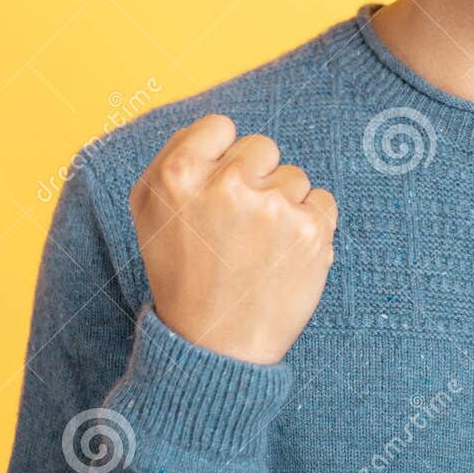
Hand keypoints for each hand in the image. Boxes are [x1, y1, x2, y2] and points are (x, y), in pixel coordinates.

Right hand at [128, 113, 337, 364]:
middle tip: (237, 228)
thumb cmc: (182, 275)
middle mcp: (225, 184)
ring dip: (282, 206)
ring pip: (294, 176)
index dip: (221, 157)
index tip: (218, 190)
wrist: (215, 347)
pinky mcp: (310, 229)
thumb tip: (218, 127)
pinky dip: (310, 225)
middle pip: (261, 147)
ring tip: (257, 249)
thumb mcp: (150, 212)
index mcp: (178, 173)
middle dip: (254, 180)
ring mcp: (272, 206)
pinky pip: (322, 201)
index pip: (220, 125)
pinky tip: (284, 255)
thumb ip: (177, 157)